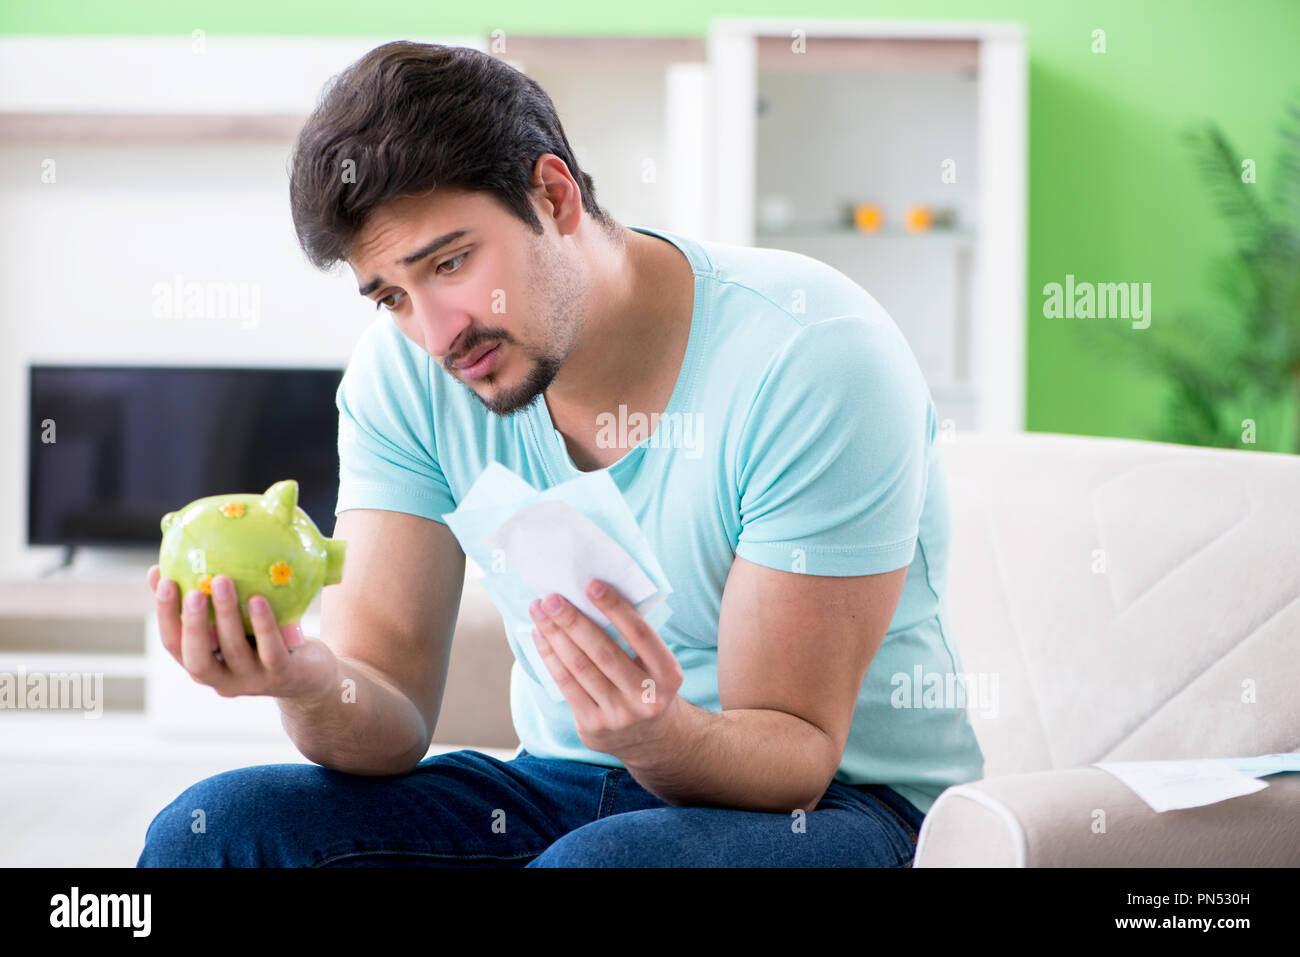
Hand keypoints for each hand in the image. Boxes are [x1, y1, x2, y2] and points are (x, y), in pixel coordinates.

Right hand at [147, 564, 337, 701]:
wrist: (312, 675)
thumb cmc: (263, 641)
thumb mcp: (236, 625)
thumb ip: (211, 601)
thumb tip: (178, 561)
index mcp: (204, 664)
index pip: (174, 644)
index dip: (165, 614)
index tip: (163, 579)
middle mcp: (223, 679)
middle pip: (197, 659)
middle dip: (192, 623)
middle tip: (193, 590)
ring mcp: (253, 680)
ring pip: (234, 650)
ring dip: (225, 615)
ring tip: (223, 580)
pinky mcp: (283, 674)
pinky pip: (270, 650)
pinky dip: (262, 625)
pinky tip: (257, 599)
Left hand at [528, 579, 684, 760]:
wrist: (653, 740)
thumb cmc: (649, 685)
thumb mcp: (658, 666)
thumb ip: (635, 640)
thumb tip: (592, 599)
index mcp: (668, 674)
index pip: (640, 634)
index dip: (615, 608)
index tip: (591, 585)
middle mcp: (646, 697)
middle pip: (603, 652)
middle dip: (573, 621)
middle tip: (551, 598)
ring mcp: (619, 715)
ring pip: (580, 668)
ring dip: (555, 636)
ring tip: (539, 612)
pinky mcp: (594, 727)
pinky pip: (566, 686)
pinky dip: (550, 658)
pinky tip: (540, 637)